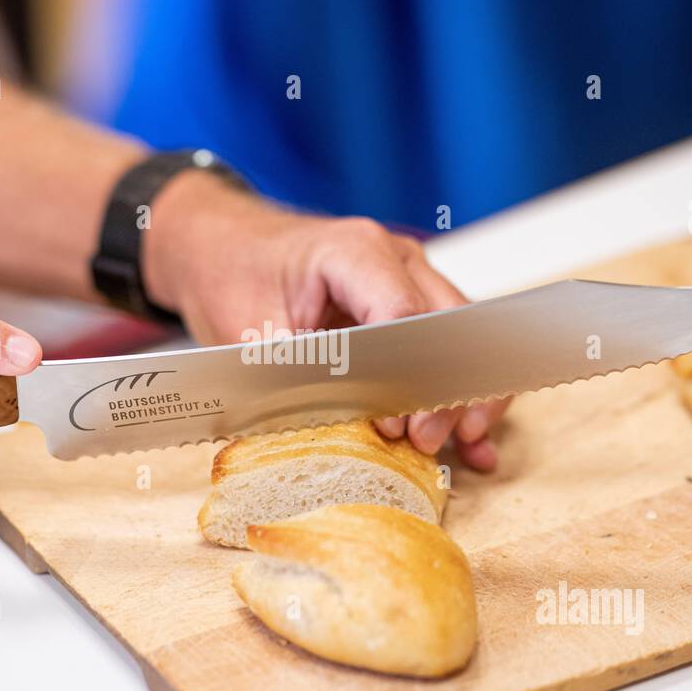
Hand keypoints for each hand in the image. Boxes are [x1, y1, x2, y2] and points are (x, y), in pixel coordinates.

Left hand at [144, 174, 508, 469]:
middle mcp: (395, 259)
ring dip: (460, 394)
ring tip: (463, 445)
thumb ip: (297, 373)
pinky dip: (455, 394)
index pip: (404, 314)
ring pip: (457, 338)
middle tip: (426, 443)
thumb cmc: (232, 275)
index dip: (405, 376)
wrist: (220, 245)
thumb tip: (342, 427)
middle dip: (444, 391)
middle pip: (445, 326)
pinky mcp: (406, 305)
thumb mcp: (248, 331)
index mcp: (355, 252)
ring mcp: (407, 279)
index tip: (396, 426)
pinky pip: (444, 348)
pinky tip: (471, 440)